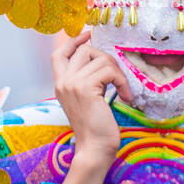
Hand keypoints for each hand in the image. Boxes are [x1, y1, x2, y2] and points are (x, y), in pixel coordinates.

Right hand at [52, 34, 130, 183]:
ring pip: (100, 58)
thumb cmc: (95, 128)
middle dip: (106, 58)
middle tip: (117, 77)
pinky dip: (122, 81)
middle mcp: (63, 81)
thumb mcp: (86, 100)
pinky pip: (109, 71)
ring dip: (117, 72)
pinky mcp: (85, 87)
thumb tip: (101, 60)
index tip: (88, 35)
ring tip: (122, 90)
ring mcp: (72, 83)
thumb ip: (87, 81)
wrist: (94, 148)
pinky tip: (124, 96)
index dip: (74, 40)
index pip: (59, 53)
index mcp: (60, 84)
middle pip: (84, 50)